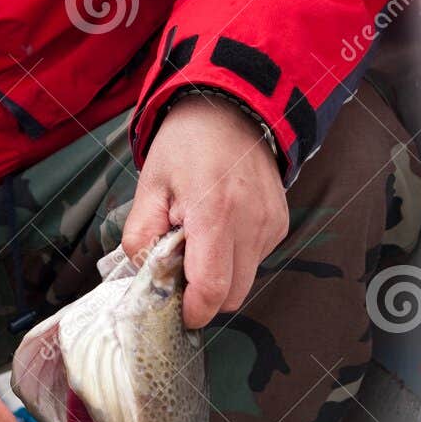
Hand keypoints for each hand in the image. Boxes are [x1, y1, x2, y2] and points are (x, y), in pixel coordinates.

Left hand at [121, 92, 288, 328]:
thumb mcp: (150, 185)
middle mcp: (251, 223)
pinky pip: (256, 260)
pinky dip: (234, 256)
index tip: (176, 312)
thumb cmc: (187, 144)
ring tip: (198, 239)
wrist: (231, 109)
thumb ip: (140, 236)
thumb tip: (141, 275)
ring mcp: (270, 224)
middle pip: (232, 295)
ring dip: (219, 274)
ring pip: (245, 280)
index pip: (212, 288)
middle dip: (204, 296)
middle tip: (179, 269)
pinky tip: (219, 227)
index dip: (193, 310)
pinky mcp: (280, 224)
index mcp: (215, 213)